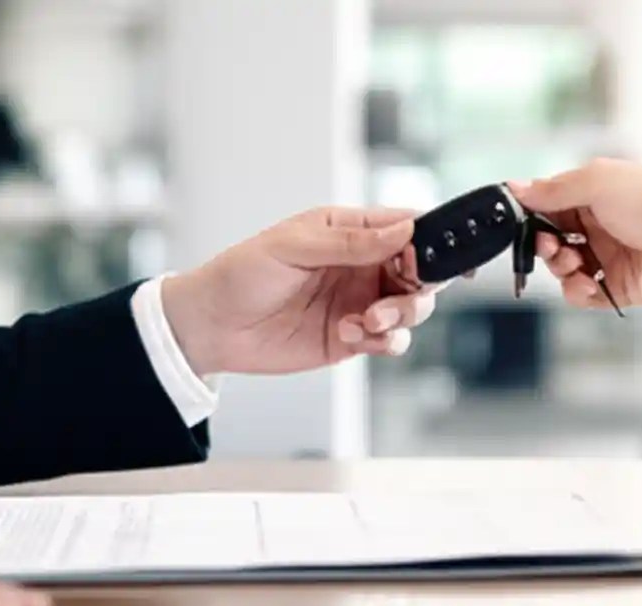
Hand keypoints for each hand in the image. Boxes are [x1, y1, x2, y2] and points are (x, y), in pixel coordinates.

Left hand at [160, 207, 436, 375]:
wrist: (212, 327)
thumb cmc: (242, 273)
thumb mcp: (294, 246)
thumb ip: (352, 241)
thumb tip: (404, 230)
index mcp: (351, 231)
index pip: (407, 227)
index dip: (429, 240)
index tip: (428, 258)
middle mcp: (362, 265)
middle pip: (421, 272)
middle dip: (420, 286)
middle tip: (398, 296)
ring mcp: (360, 302)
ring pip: (412, 309)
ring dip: (401, 316)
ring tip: (366, 321)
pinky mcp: (353, 338)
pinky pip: (391, 341)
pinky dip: (383, 341)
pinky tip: (350, 334)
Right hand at [510, 159, 641, 309]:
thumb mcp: (598, 182)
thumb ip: (553, 188)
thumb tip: (517, 187)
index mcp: (598, 193)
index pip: (552, 203)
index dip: (535, 214)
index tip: (524, 222)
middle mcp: (602, 224)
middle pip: (553, 238)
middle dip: (545, 244)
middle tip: (551, 246)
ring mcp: (609, 256)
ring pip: (564, 268)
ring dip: (561, 267)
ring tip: (574, 265)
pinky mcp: (617, 286)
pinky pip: (583, 294)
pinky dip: (577, 291)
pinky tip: (588, 285)